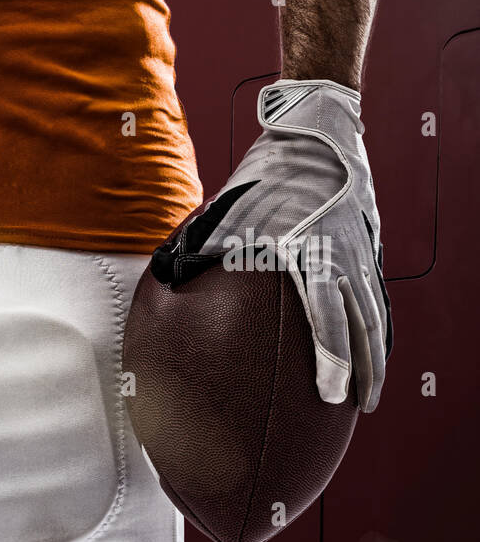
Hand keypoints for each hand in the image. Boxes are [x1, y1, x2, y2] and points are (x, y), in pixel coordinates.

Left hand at [151, 79, 391, 411]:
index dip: (332, 361)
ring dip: (375, 357)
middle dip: (360, 371)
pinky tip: (374, 352)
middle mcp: (341, 258)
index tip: (331, 394)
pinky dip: (377, 328)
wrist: (315, 133)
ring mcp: (359, 253)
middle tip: (356, 407)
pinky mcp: (367, 247)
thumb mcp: (224, 214)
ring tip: (370, 393)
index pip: (328, 321)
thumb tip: (163, 278)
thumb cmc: (263, 177)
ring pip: (373, 316)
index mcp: (308, 256)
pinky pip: (376, 296)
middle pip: (359, 327)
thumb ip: (196, 249)